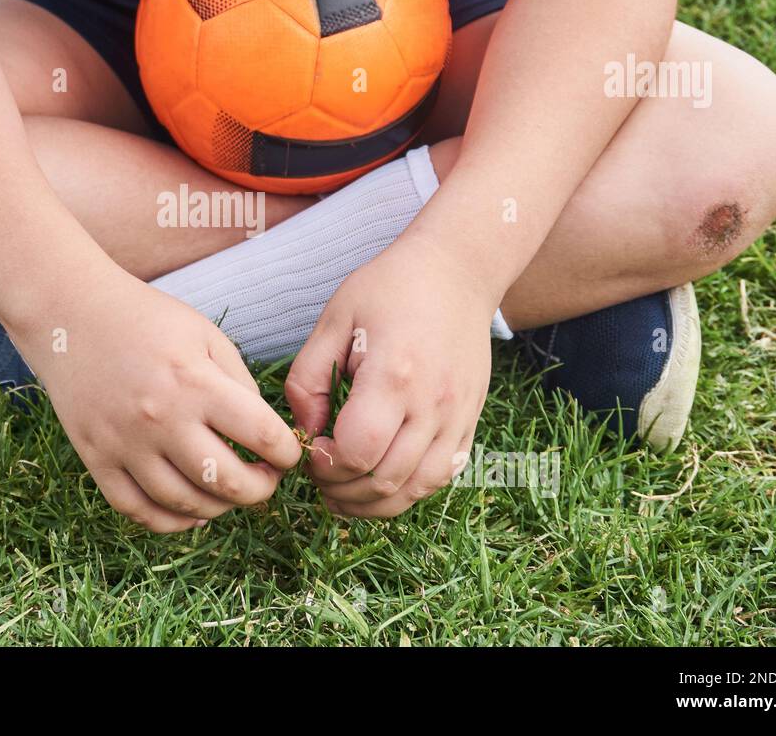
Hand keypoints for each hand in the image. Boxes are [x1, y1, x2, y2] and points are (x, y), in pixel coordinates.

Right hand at [18, 274, 301, 532]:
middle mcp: (161, 420)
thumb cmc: (147, 319)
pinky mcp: (96, 458)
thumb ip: (240, 385)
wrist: (70, 315)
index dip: (287, 453)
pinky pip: (138, 510)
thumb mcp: (206, 335)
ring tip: (228, 493)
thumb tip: (263, 436)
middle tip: (264, 479)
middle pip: (228, 483)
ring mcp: (125, 444)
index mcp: (196, 383)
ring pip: (186, 505)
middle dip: (260, 489)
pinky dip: (171, 522)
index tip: (287, 454)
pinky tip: (191, 511)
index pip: (262, 436)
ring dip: (219, 508)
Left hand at [285, 241, 494, 517]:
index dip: (325, 465)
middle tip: (318, 476)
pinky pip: (442, 477)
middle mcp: (432, 404)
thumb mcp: (332, 320)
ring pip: (416, 489)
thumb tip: (305, 433)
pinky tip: (380, 482)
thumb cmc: (389, 289)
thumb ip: (308, 380)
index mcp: (393, 376)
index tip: (310, 449)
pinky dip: (408, 492)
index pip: (357, 452)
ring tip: (343, 493)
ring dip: (374, 503)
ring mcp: (458, 417)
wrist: (457, 272)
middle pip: (385, 481)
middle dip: (342, 490)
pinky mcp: (471, 422)